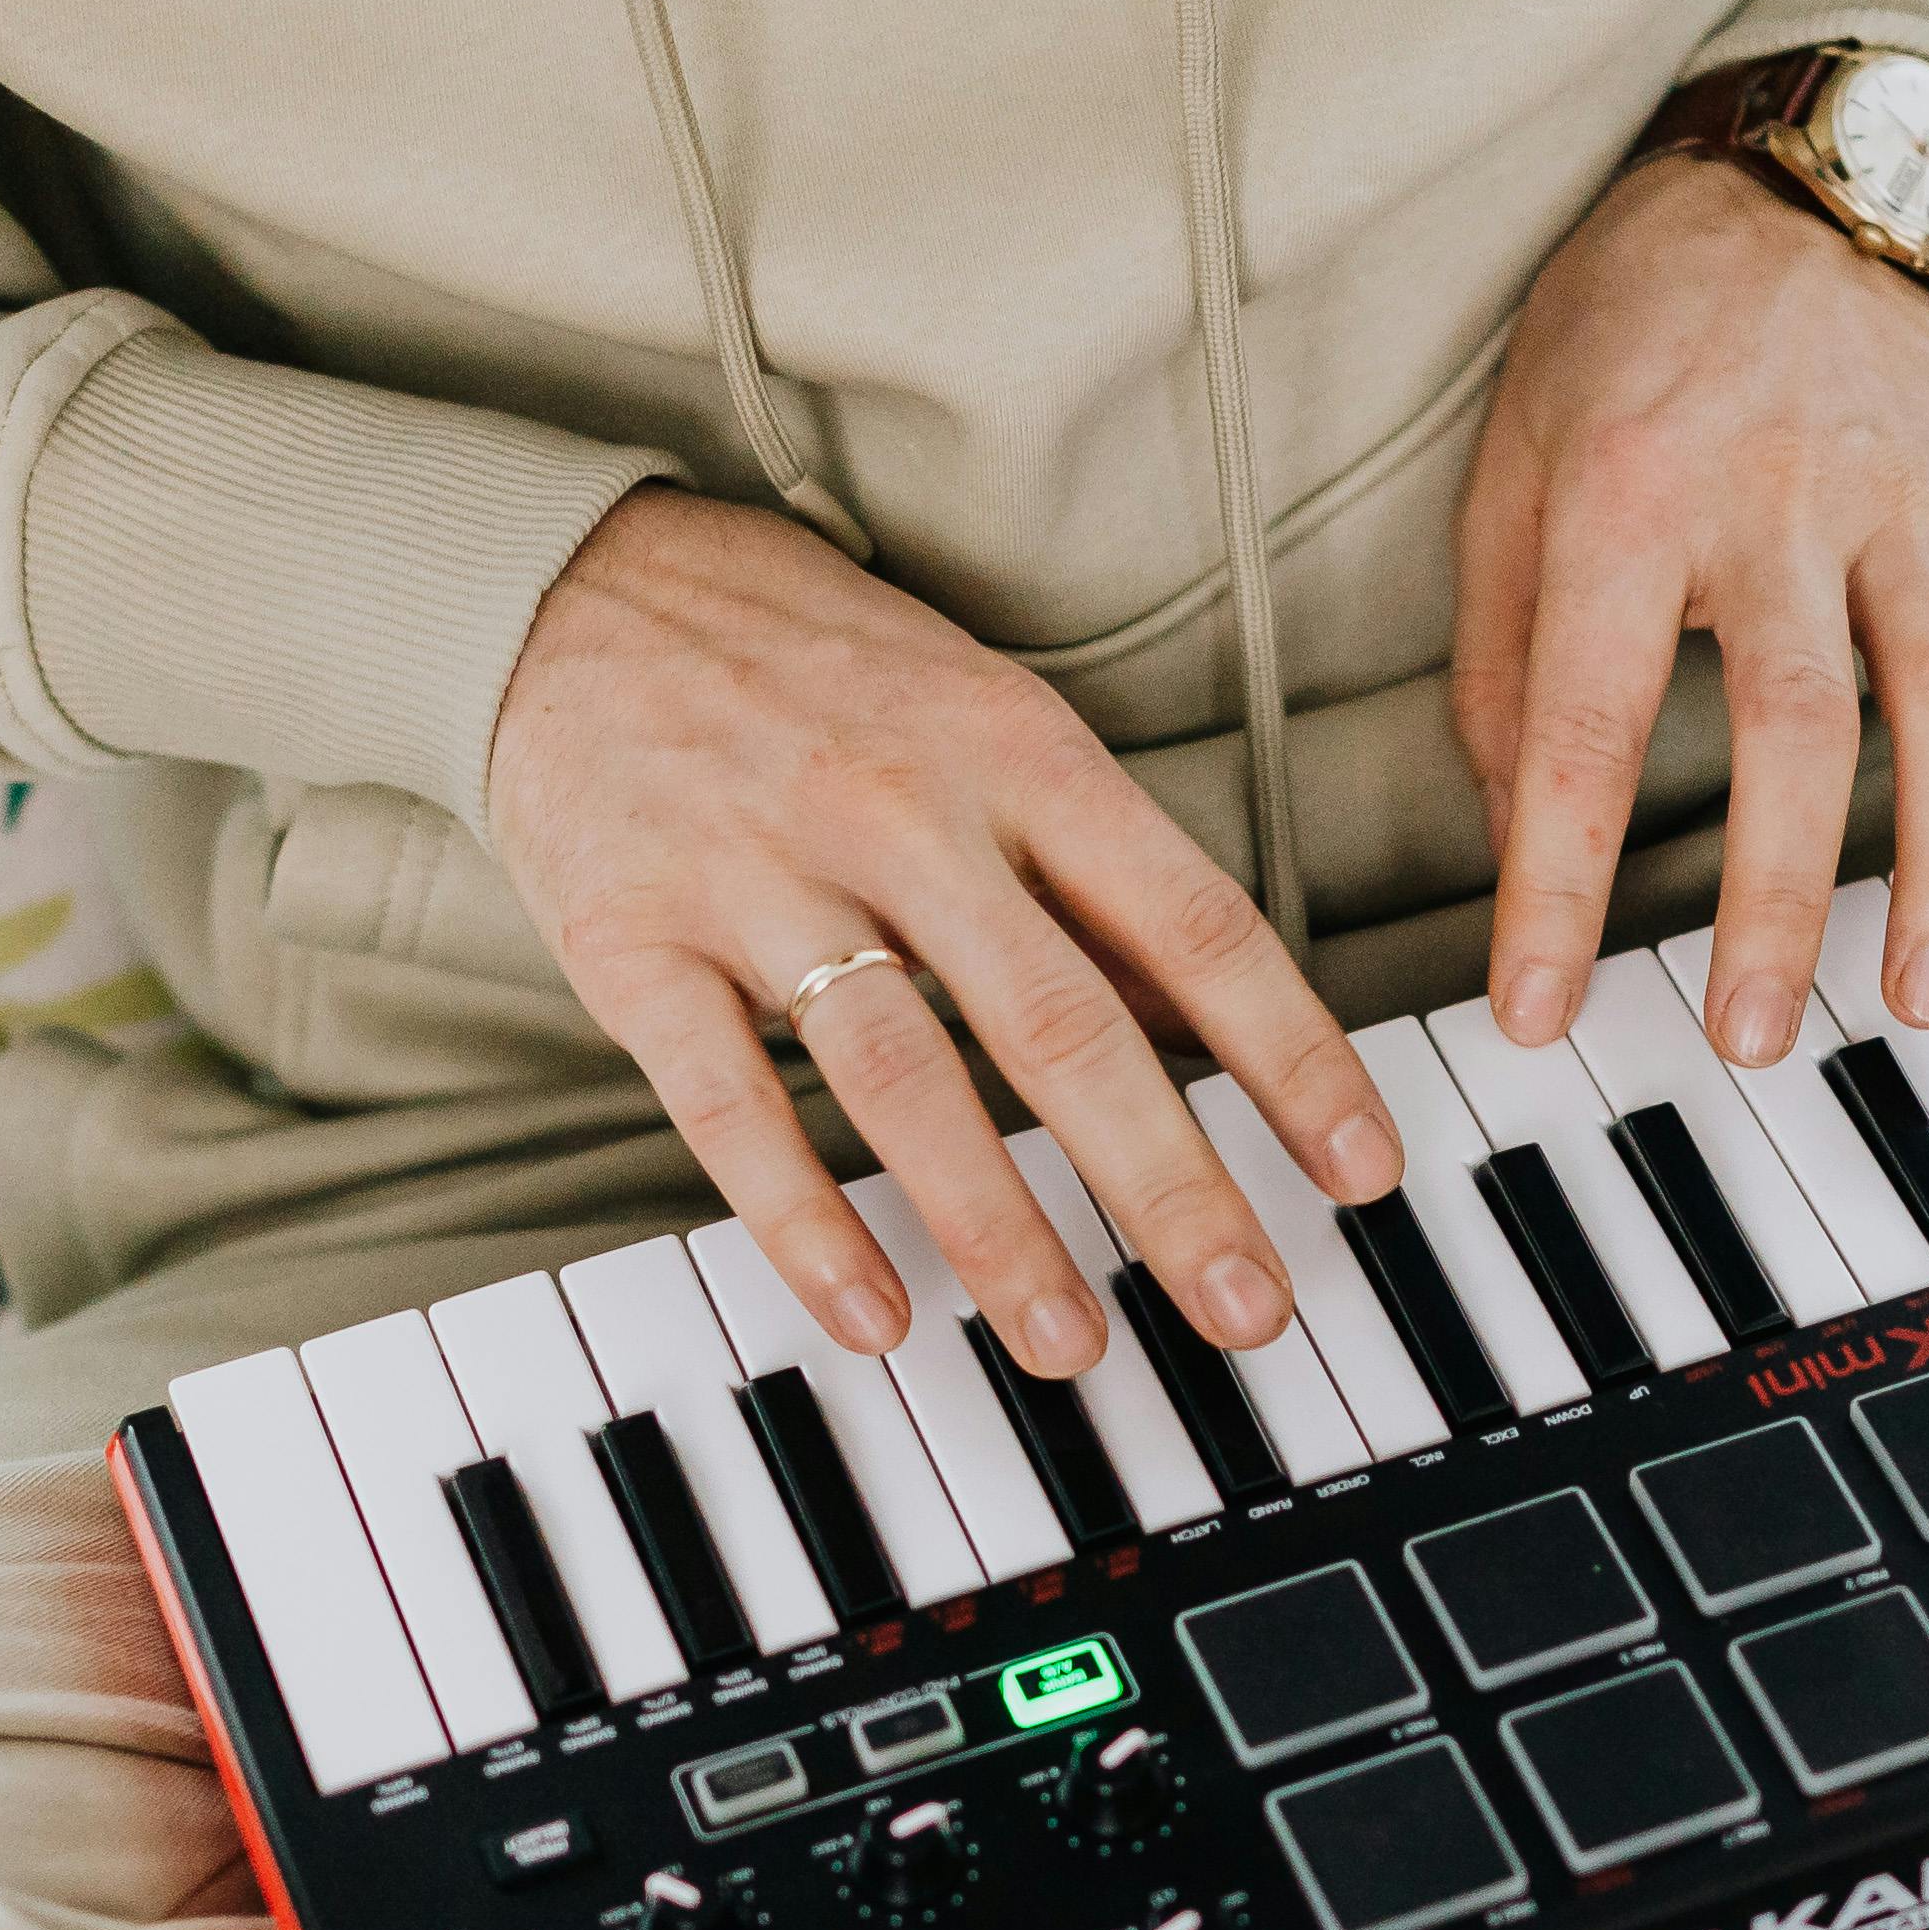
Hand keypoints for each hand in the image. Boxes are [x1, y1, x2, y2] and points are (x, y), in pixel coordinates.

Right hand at [477, 485, 1395, 1367]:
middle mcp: (900, 810)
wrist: (568, 584)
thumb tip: (1210, 1025)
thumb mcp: (983, 718)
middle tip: (1248, 1309)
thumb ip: (1088, 874)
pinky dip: (804, 1222)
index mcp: (1016, 750)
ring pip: (904, 1077)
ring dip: (998, 1229)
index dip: (1289, 1057)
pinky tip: (874, 1315)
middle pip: (1062, 1024)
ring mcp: (760, 875)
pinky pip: (729, 1104)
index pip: (1191, 922)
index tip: (1360, 1172)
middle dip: (1168, 1184)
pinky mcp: (632, 939)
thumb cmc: (811, 664)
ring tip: (1073, 1345)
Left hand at [1453, 150, 1928, 1070]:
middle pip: (1798, 728)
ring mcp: (1911, 503)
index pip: (1586, 722)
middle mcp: (1782, 495)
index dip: (1555, 885)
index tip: (1536, 1013)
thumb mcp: (1510, 469)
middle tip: (1754, 1039)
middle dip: (1778, 904)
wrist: (1794, 184)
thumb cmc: (1627, 339)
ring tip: (1926, 1001)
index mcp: (1628, 493)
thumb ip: (1504, 659)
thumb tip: (1519, 838)